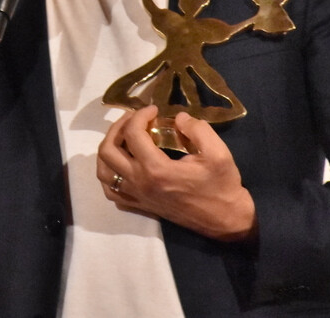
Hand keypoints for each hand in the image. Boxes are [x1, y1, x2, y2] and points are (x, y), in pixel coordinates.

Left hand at [97, 105, 257, 242]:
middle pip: (108, 151)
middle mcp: (140, 183)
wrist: (226, 220)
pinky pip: (112, 191)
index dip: (139, 115)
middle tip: (134, 119)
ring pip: (103, 172)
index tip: (153, 109)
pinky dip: (110, 175)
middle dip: (117, 128)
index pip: (133, 134)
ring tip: (124, 138)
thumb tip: (177, 118)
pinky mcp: (140, 206)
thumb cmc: (222, 186)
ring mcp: (137, 197)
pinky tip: (123, 164)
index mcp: (156, 170)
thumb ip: (197, 130)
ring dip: (108, 150)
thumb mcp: (218, 153)